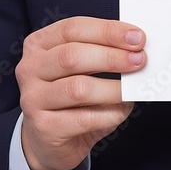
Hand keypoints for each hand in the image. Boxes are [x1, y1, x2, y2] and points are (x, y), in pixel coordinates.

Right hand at [15, 16, 145, 169]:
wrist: (50, 141)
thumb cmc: (72, 100)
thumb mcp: (84, 71)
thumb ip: (103, 55)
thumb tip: (137, 52)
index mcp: (39, 44)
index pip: (72, 29)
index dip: (107, 31)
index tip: (137, 37)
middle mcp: (30, 68)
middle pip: (72, 56)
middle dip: (111, 57)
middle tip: (140, 61)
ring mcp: (33, 98)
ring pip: (78, 88)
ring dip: (113, 89)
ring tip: (133, 90)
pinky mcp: (44, 127)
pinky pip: (83, 118)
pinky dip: (108, 114)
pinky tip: (119, 112)